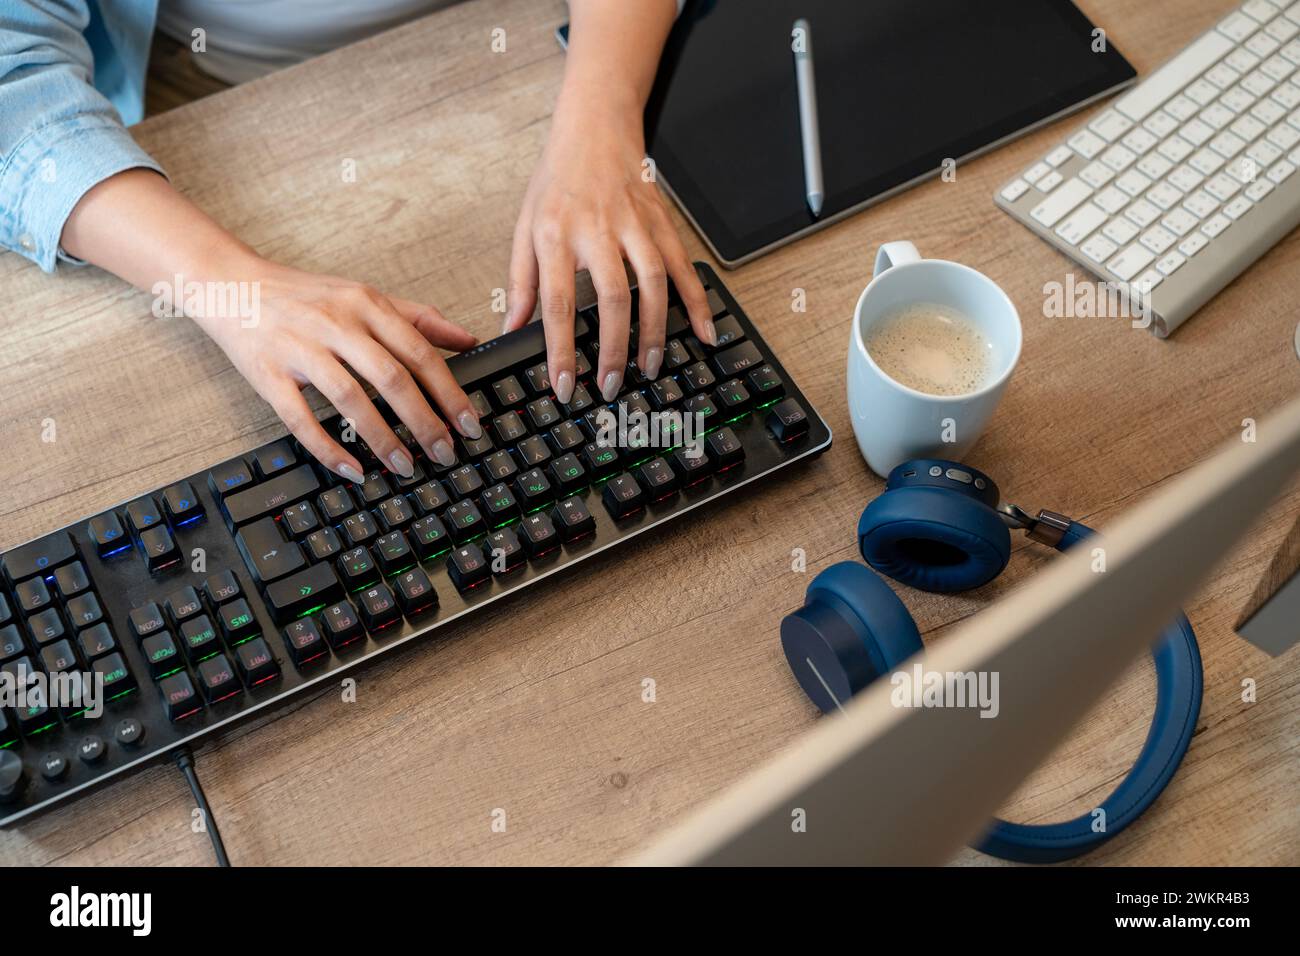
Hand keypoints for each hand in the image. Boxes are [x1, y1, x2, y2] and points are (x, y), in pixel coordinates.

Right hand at [191, 256, 481, 482]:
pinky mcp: (268, 374)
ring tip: (405, 466)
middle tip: (445, 453)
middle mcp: (336, 323)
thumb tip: (469, 339)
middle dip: (424, 421)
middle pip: (390, 377)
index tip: (470, 424)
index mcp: (366, 304)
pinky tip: (352, 470)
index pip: (419, 352)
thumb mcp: (365, 295)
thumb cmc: (305, 295)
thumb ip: (418, 317)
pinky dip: (327, 448)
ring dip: (382, 437)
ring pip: (349, 398)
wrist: (230, 284)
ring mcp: (300, 348)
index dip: (449, 391)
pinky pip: (300, 418)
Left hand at [504, 93, 715, 405]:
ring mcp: (634, 224)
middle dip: (614, 348)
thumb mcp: (524, 226)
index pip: (557, 302)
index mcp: (556, 235)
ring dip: (655, 331)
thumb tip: (511, 330)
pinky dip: (698, 301)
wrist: (596, 126)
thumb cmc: (557, 180)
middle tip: (613, 385)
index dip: (561, 349)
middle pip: (611, 297)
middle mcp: (596, 230)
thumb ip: (520, 282)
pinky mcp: (661, 222)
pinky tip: (705, 332)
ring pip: (653, 283)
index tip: (566, 385)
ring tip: (650, 366)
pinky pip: (684, 266)